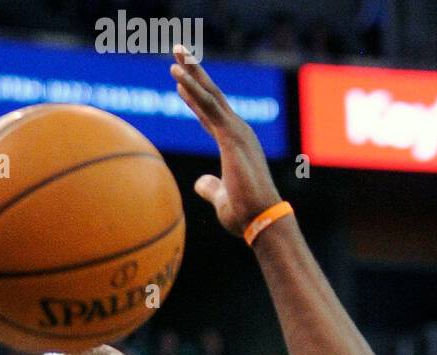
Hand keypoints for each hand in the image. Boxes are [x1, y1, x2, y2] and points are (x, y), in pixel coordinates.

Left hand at [170, 45, 282, 237]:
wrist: (260, 221)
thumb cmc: (244, 215)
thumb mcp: (221, 199)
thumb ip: (210, 188)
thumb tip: (200, 182)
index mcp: (234, 143)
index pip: (210, 114)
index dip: (194, 98)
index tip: (181, 81)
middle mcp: (238, 131)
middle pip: (211, 95)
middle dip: (195, 71)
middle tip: (178, 51)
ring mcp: (236, 131)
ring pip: (210, 94)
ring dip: (192, 71)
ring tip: (176, 52)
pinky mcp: (232, 136)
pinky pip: (209, 108)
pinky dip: (193, 91)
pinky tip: (178, 77)